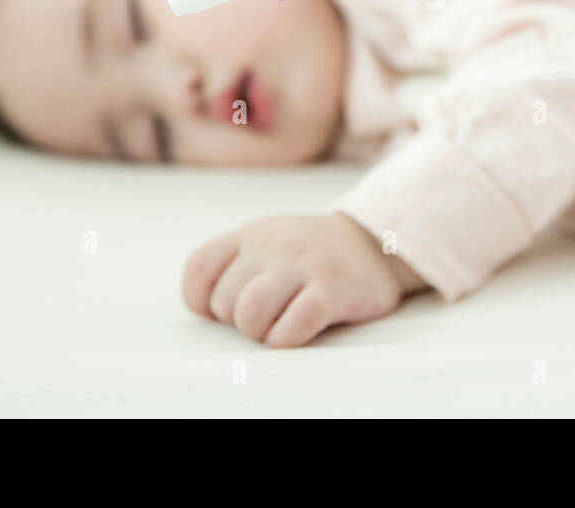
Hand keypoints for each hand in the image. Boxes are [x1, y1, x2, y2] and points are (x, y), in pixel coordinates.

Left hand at [182, 212, 424, 346]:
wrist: (375, 242)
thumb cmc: (311, 253)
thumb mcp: (268, 240)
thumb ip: (233, 263)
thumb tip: (206, 310)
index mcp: (252, 235)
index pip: (199, 267)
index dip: (201, 301)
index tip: (223, 311)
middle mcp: (274, 245)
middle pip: (225, 301)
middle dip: (239, 322)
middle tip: (265, 318)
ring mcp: (304, 265)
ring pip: (251, 312)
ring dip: (260, 333)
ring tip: (278, 327)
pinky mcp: (332, 290)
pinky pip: (292, 327)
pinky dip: (287, 339)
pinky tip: (300, 331)